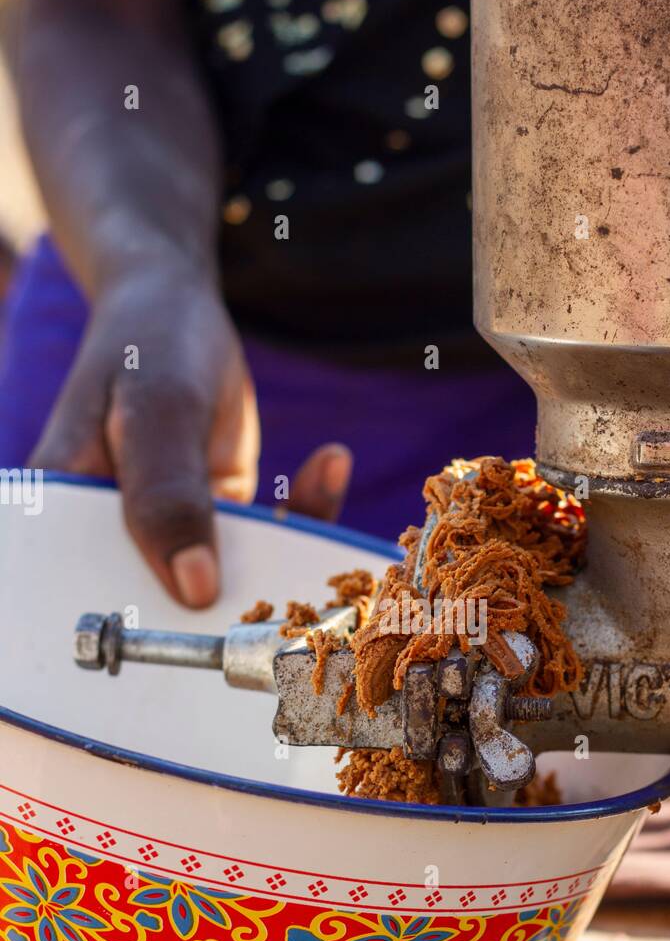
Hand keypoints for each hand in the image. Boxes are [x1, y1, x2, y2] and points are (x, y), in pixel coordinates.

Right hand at [31, 265, 351, 605]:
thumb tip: (193, 588)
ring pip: (233, 579)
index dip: (155, 632)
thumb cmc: (145, 345)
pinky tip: (328, 462)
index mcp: (68, 520)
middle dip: (238, 606)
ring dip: (287, 561)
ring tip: (329, 518)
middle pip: (173, 606)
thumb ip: (167, 495)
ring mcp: (173, 536)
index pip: (99, 596)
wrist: (172, 308)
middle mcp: (116, 540)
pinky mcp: (220, 523)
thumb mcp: (157, 410)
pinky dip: (306, 510)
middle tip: (302, 595)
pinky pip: (270, 538)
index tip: (226, 630)